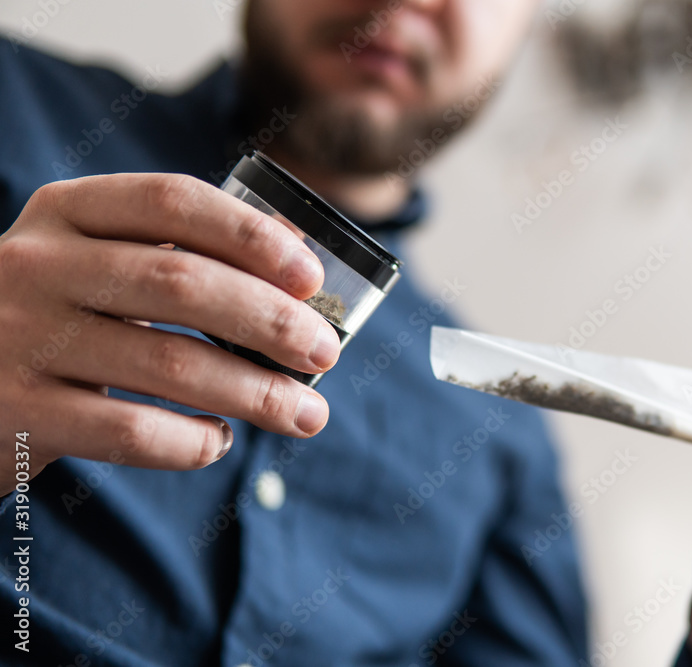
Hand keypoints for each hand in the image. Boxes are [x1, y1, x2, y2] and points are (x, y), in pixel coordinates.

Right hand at [0, 173, 340, 494]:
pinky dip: (192, 442)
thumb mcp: (96, 261)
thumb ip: (179, 252)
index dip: (254, 236)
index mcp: (68, 212)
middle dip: (271, 322)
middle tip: (325, 354)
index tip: (312, 277)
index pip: (174, 201)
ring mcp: (20, 339)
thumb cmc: (54, 314)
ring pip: (168, 365)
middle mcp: (37, 265)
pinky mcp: (15, 413)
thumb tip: (300, 259)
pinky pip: (130, 433)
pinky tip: (220, 440)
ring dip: (256, 394)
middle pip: (182, 285)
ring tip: (306, 414)